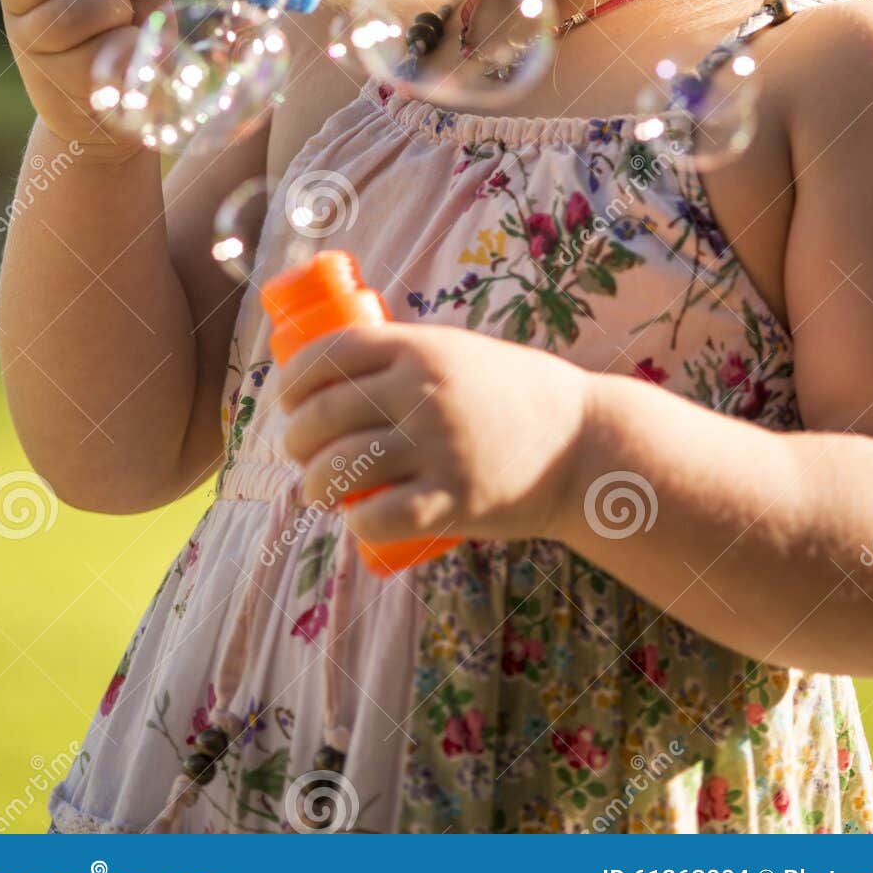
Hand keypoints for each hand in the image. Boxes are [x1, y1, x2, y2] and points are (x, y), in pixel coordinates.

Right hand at [0, 0, 171, 159]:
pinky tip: (120, 55)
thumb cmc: (132, 31)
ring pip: (62, 16)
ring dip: (106, 16)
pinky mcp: (48, 81)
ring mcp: (28, 43)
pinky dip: (116, 49)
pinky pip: (85, 56)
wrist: (130, 94)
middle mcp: (23, 3)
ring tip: (120, 26)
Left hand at [262, 322, 590, 545]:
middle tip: (302, 452)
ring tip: (318, 491)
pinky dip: (355, 523)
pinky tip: (356, 521)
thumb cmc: (518, 396)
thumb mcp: (463, 353)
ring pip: (338, 470)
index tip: (287, 398)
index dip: (294, 378)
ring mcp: (437, 448)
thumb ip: (410, 358)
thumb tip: (342, 368)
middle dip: (296, 439)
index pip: (330, 355)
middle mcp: (423, 393)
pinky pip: (377, 517)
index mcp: (421, 349)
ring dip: (313, 486)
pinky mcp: (453, 500)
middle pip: (323, 415)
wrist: (586, 443)